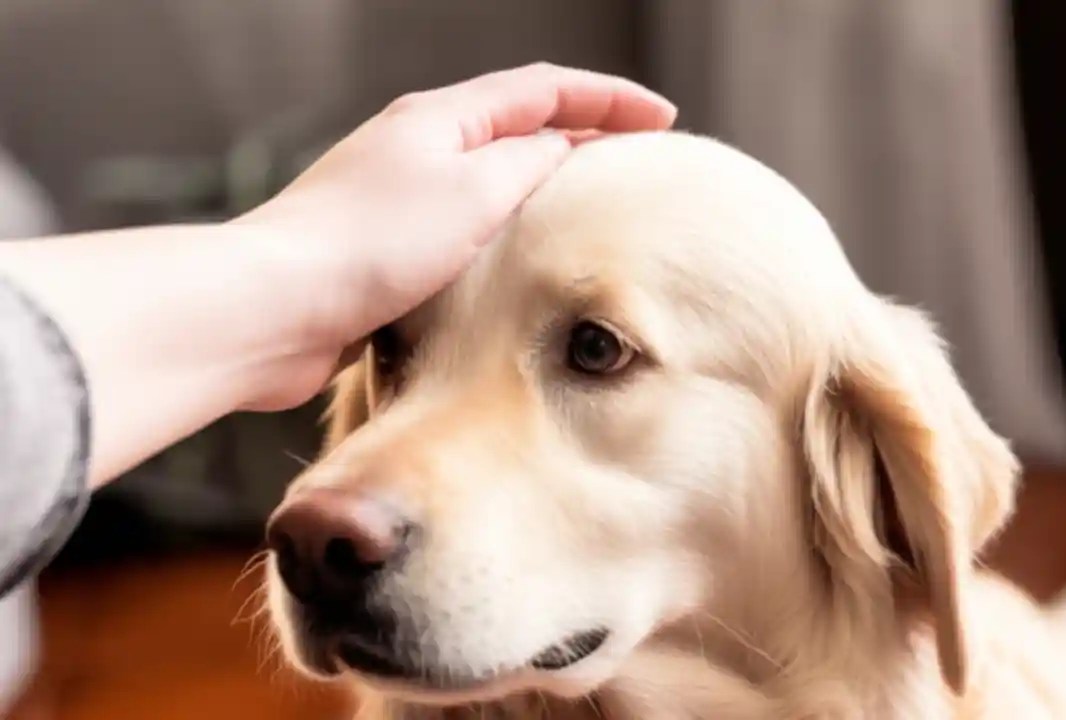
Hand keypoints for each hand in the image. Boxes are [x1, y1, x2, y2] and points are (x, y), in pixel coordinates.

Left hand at [234, 63, 676, 409]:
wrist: (273, 308)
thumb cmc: (370, 245)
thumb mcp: (474, 190)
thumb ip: (530, 163)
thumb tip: (560, 151)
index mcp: (442, 119)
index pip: (544, 90)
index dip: (609, 99)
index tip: (662, 119)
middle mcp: (417, 149)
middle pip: (517, 128)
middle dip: (582, 136)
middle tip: (636, 163)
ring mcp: (397, 199)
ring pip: (489, 181)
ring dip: (544, 187)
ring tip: (590, 212)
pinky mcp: (383, 252)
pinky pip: (463, 230)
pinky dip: (505, 234)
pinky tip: (521, 266)